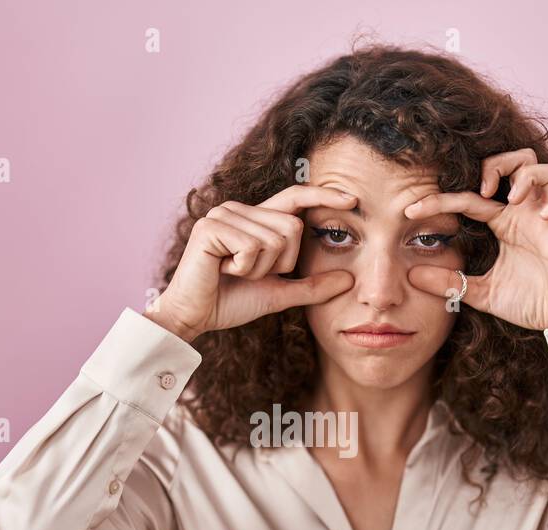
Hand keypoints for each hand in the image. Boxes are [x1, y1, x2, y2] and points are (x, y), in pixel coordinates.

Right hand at [144, 185, 356, 341]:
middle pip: (292, 227)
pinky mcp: (211, 227)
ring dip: (259, 269)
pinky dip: (244, 268)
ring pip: (274, 240)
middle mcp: (239, 209)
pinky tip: (223, 270)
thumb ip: (312, 286)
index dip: (323, 195)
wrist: (194, 317)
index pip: (295, 197)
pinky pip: (252, 247)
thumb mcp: (279, 293)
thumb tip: (349, 279)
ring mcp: (223, 214)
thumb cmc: (231, 302)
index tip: (353, 199)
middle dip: (280, 262)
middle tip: (250, 273)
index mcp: (255, 219)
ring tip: (233, 272)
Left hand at [403, 148, 547, 330]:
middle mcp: (528, 214)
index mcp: (505, 223)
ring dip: (532, 176)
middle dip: (500, 162)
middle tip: (485, 190)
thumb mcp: (480, 292)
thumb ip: (450, 283)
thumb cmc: (526, 302)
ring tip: (515, 200)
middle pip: (522, 159)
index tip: (411, 210)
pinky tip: (547, 218)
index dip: (441, 198)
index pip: (471, 196)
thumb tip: (412, 275)